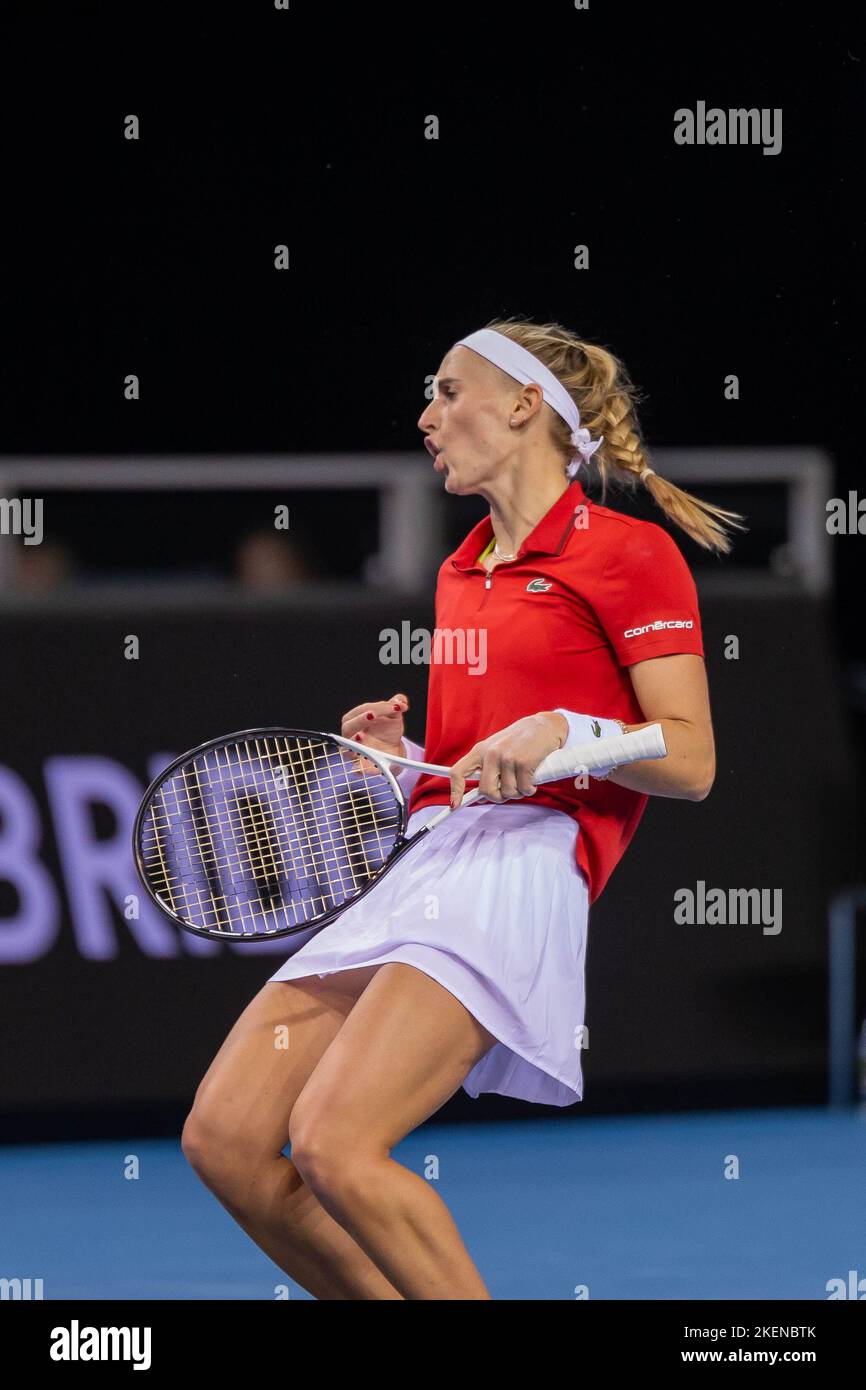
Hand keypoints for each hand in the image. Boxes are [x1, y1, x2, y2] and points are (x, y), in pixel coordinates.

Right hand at [341, 693, 409, 773]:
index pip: (362, 710)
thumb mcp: (393, 715)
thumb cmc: (387, 729)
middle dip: (360, 720)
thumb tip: (401, 700)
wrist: (392, 749)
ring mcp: (354, 752)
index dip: (377, 707)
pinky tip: (363, 766)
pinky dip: (360, 768)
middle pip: (348, 727)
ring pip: (348, 749)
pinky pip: (358, 769)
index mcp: (354, 719)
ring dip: (354, 742)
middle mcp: (350, 735)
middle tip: (373, 714)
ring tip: (361, 736)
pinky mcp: (362, 767)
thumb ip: (396, 705)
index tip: (396, 707)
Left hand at [448, 711, 566, 808]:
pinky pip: (524, 790)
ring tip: (524, 780)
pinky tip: (532, 779)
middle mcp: (491, 753)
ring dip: (518, 792)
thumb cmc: (521, 740)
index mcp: (480, 750)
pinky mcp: (523, 763)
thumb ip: (488, 770)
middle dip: (498, 797)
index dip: (455, 791)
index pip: (458, 772)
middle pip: (486, 791)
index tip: (455, 805)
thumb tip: (480, 797)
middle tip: (508, 793)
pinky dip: (530, 789)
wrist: (544, 726)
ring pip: (507, 793)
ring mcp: (506, 758)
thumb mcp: (498, 750)